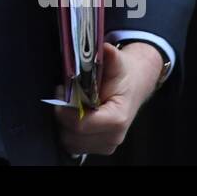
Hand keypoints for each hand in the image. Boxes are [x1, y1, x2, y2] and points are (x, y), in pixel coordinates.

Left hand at [53, 41, 161, 156]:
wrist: (136, 85)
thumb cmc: (123, 74)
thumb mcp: (118, 61)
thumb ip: (110, 56)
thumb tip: (104, 48)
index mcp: (117, 118)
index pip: (81, 125)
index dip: (65, 110)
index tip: (60, 91)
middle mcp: (114, 137)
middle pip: (72, 136)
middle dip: (62, 116)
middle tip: (62, 95)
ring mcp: (107, 145)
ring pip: (71, 143)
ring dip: (64, 124)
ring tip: (68, 105)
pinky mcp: (100, 147)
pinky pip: (75, 145)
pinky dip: (69, 131)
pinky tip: (73, 115)